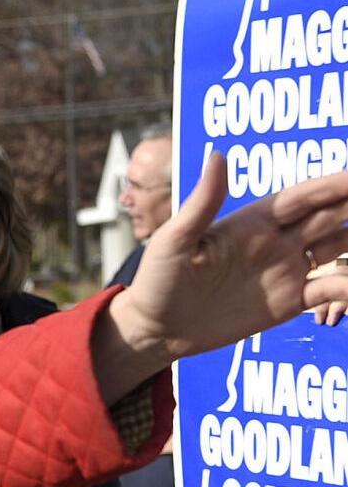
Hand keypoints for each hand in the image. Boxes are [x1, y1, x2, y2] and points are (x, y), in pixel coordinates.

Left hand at [99, 154, 347, 400]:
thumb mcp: (174, 241)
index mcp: (253, 221)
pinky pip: (332, 290)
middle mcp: (277, 240)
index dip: (336, 185)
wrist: (156, 330)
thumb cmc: (157, 281)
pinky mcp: (291, 302)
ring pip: (339, 247)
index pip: (305, 197)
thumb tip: (218, 155)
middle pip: (331, 216)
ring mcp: (287, 270)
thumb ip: (202, 203)